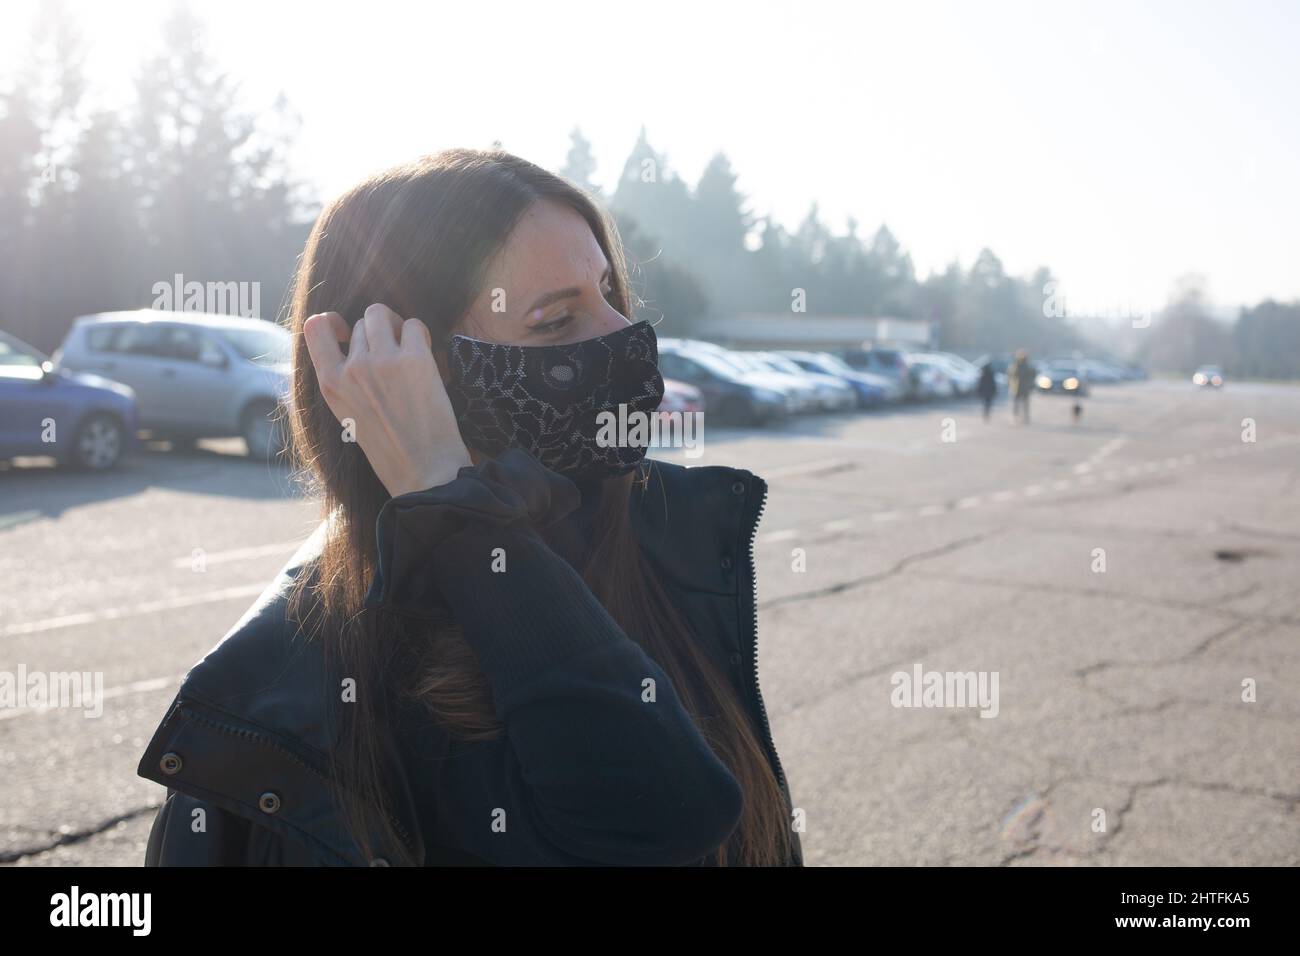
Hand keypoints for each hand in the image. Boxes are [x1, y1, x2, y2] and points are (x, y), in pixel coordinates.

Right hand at [303, 303, 471, 496]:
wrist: (424, 471)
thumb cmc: (389, 447)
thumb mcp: (348, 413)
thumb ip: (343, 379)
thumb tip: (349, 342)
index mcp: (330, 384)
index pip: (315, 327)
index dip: (333, 321)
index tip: (348, 331)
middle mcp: (352, 368)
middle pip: (361, 321)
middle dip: (378, 332)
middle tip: (394, 356)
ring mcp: (383, 360)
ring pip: (383, 315)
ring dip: (398, 327)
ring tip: (409, 352)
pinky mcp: (414, 359)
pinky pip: (414, 324)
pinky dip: (421, 335)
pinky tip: (426, 358)